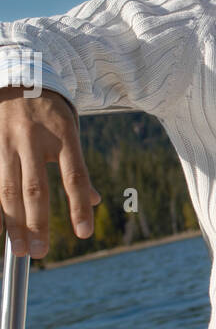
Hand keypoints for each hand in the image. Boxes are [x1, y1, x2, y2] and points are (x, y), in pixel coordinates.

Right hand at [0, 87, 100, 257]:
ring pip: (7, 189)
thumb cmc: (48, 111)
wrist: (17, 76)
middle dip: (37, 224)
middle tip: (40, 252)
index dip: (79, 206)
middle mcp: (33, 139)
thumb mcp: (70, 130)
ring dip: (12, 223)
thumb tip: (94, 200)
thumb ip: (78, 166)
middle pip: (36, 188)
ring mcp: (6, 141)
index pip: (75, 177)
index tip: (85, 234)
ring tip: (18, 250)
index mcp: (63, 135)